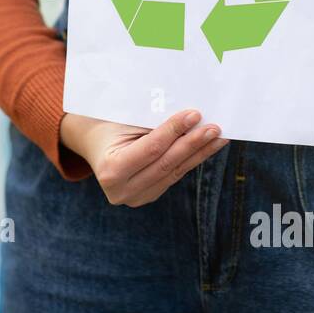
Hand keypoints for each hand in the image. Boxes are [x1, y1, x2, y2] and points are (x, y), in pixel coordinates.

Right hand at [60, 109, 228, 206]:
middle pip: (166, 164)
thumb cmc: (108, 125)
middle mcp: (122, 191)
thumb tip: (189, 117)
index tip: (195, 114)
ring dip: (200, 153)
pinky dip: (192, 159)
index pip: (151, 149)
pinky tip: (207, 146)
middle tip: (214, 127)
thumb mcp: (122, 120)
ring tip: (218, 136)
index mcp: (110, 170)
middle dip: (193, 144)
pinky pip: (174, 175)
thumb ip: (151, 123)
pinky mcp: (149, 195)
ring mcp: (137, 198)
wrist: (94, 144)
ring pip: (175, 172)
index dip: (174, 131)